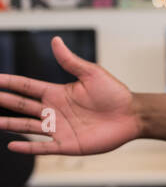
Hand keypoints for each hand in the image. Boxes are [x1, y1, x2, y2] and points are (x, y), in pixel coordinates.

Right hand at [0, 36, 142, 154]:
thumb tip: (56, 40)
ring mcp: (59, 127)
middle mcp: (53, 110)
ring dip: (9, 124)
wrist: (133, 115)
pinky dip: (28, 146)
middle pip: (21, 105)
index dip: (8, 83)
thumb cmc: (115, 94)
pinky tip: (12, 145)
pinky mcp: (68, 144)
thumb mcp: (91, 74)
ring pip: (27, 126)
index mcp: (56, 93)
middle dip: (3, 101)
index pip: (25, 87)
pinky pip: (44, 146)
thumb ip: (71, 61)